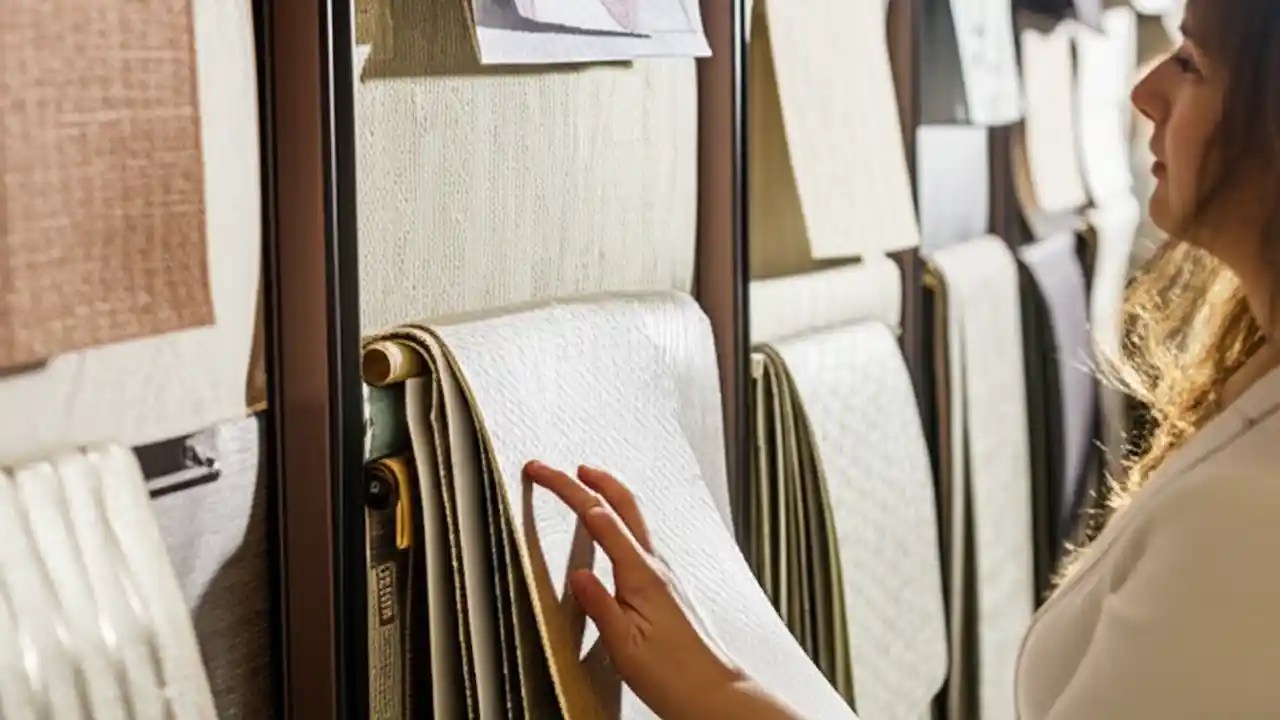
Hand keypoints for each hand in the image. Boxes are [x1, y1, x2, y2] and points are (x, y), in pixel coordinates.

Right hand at [523, 461, 802, 719]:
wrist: (715, 693)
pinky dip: (619, 519)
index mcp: (642, 575)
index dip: (567, 488)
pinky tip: (613, 529)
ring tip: (585, 483)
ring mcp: (665, 573)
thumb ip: (600, 607)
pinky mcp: (667, 585)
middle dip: (590, 478)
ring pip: (634, 517)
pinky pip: (639, 538)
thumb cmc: (673, 676)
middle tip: (561, 466)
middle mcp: (657, 566)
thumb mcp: (625, 646)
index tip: (541, 471)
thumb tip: (576, 573)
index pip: (598, 517)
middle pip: (623, 504)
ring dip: (607, 494)